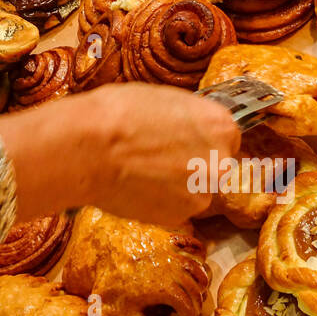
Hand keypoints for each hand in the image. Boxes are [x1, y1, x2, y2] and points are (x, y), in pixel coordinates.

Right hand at [81, 83, 240, 226]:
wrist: (90, 148)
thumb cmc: (119, 113)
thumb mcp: (163, 98)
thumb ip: (187, 117)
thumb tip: (186, 128)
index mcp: (221, 126)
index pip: (226, 136)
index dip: (201, 137)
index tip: (182, 139)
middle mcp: (221, 162)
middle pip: (214, 165)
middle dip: (192, 163)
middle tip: (159, 156)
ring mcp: (201, 194)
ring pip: (194, 189)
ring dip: (176, 184)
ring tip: (142, 172)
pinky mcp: (178, 217)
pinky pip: (174, 207)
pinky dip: (159, 200)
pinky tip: (136, 186)